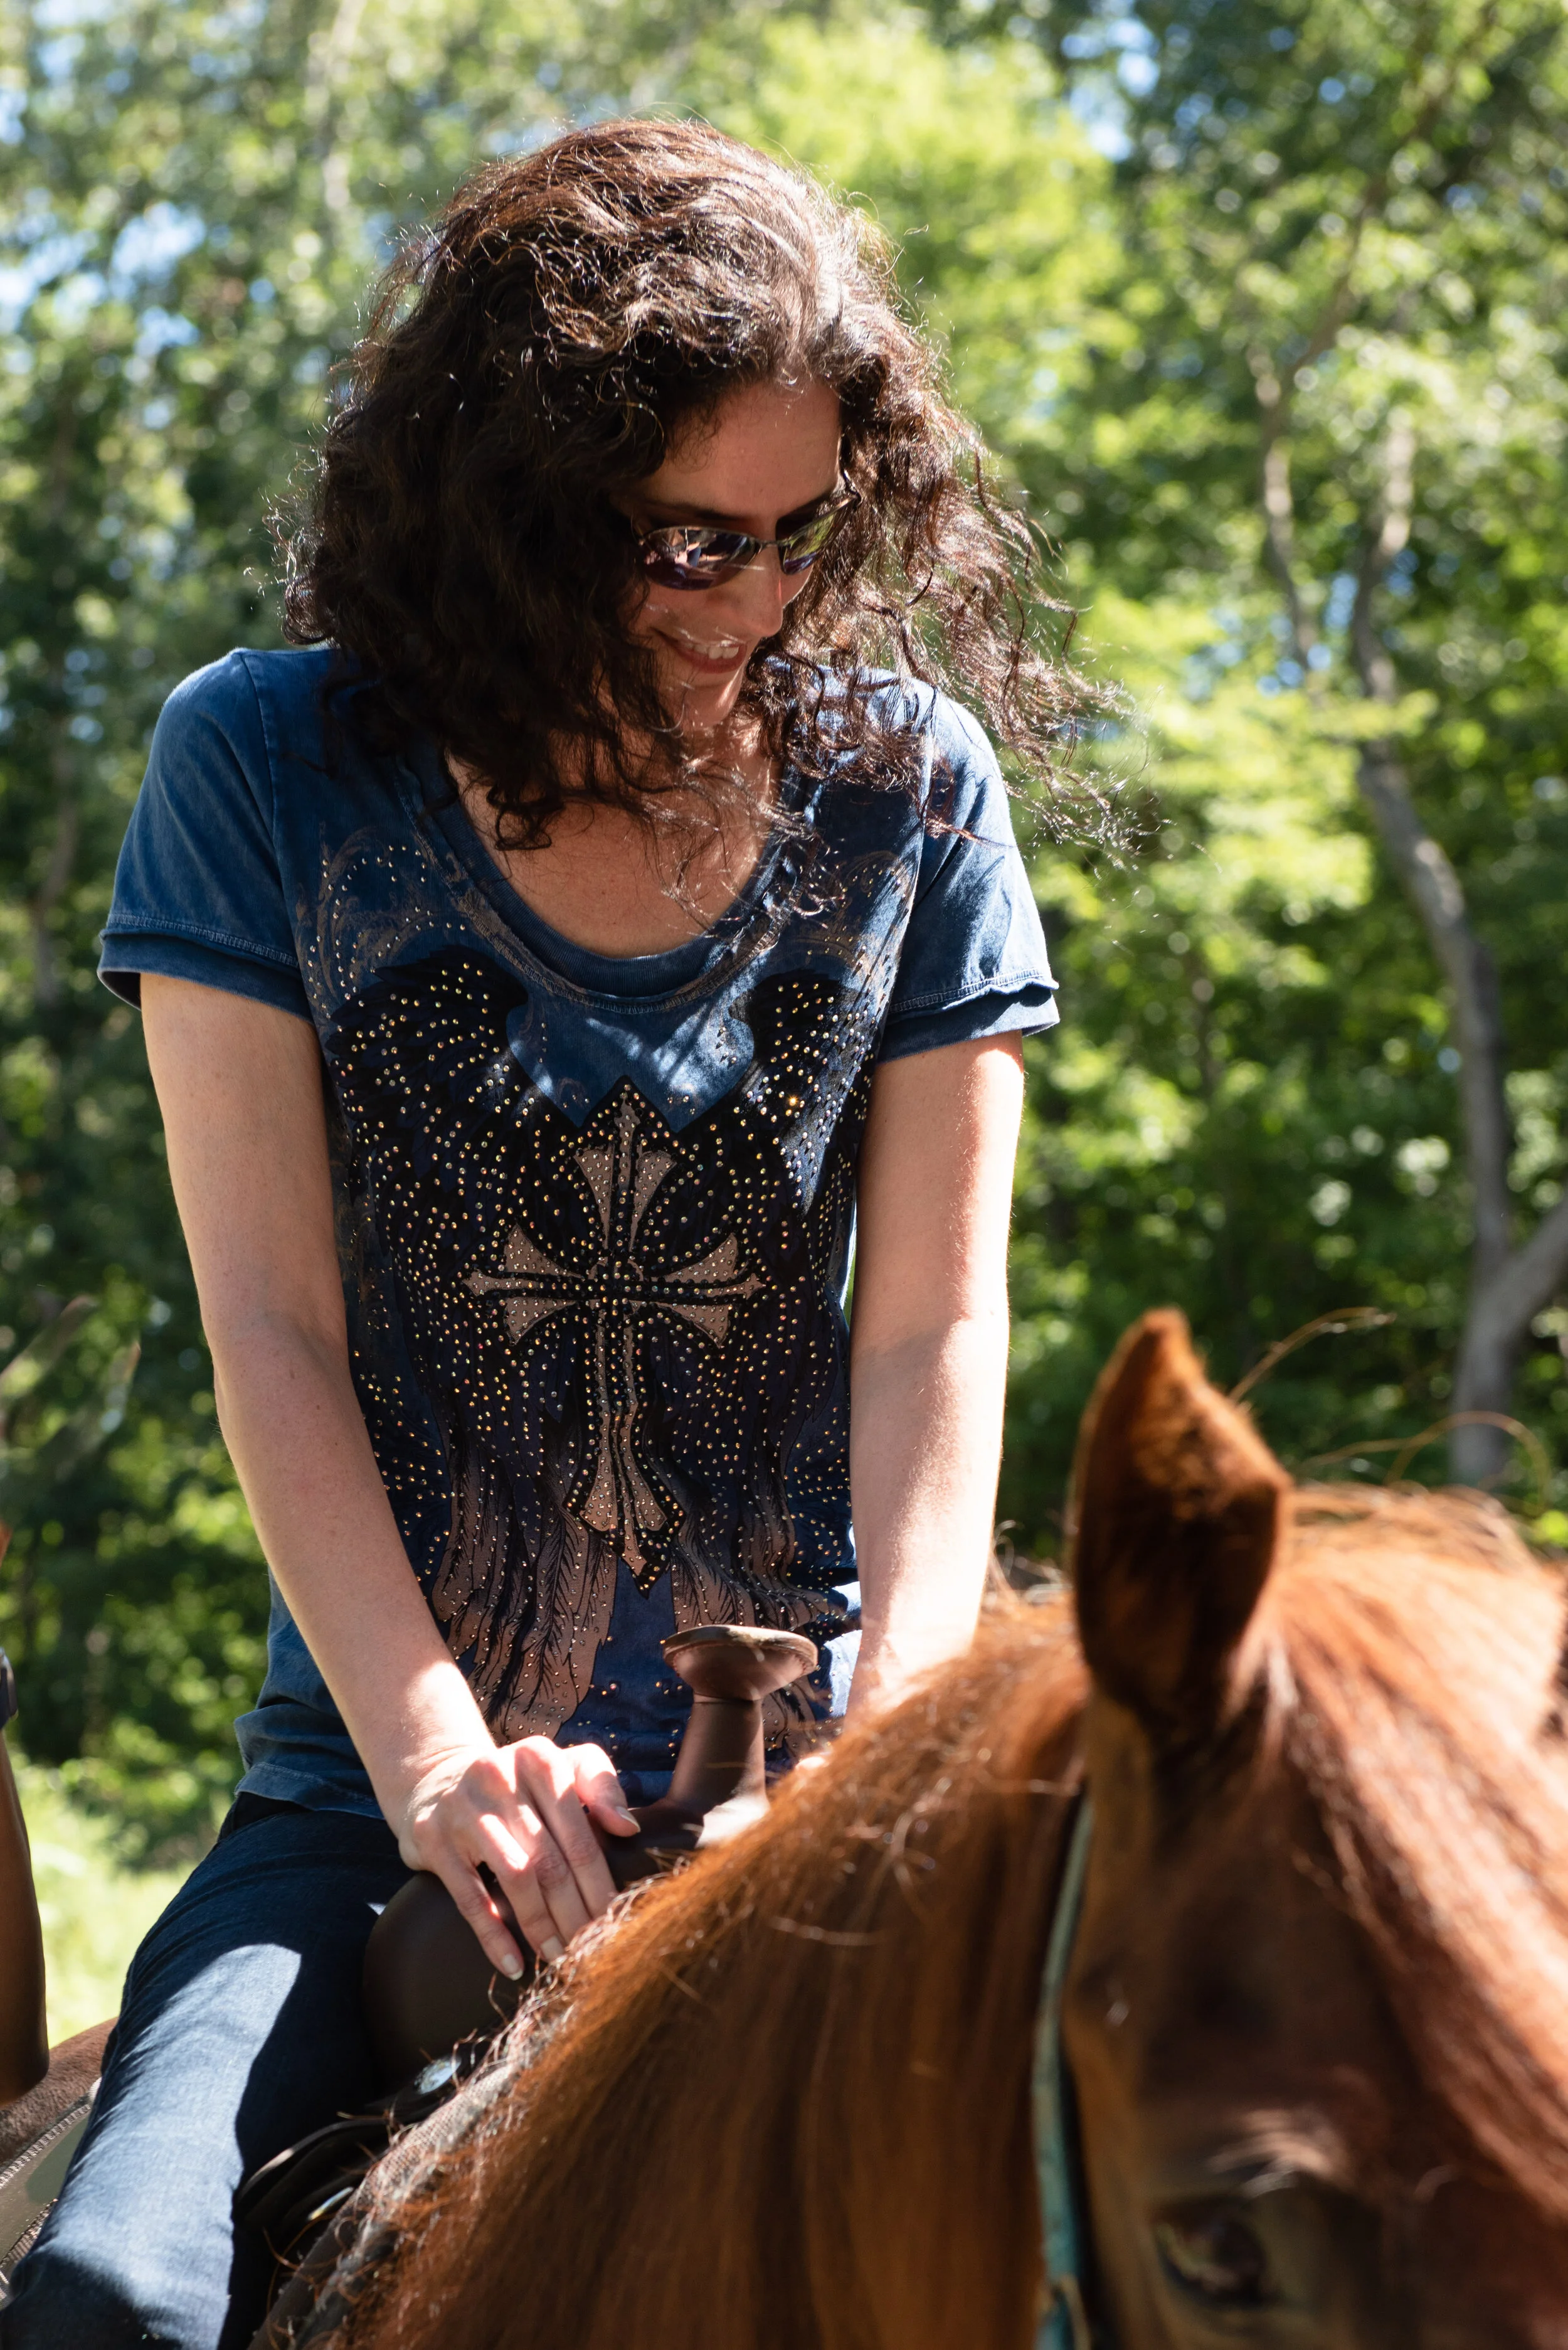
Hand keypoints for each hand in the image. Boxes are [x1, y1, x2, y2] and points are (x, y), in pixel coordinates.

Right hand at [393, 1736, 639, 1977]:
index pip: (579, 1833)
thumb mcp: (559, 1769)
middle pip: (550, 1860)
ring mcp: (462, 1806)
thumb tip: (628, 1828)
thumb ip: (600, 1787)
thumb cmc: (517, 1785)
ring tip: (560, 1957)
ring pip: (515, 1877)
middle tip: (592, 1949)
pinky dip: (494, 1935)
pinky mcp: (432, 1836)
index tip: (615, 1918)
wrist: (437, 1781)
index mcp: (539, 1758)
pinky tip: (514, 1964)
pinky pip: (469, 1896)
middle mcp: (499, 1775)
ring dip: (541, 1926)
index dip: (600, 1882)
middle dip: (575, 1912)